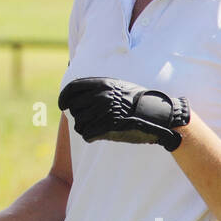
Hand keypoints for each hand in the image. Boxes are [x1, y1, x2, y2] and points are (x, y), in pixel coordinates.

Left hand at [57, 77, 189, 150]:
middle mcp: (101, 95)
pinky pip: (88, 134)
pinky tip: (95, 136)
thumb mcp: (118, 86)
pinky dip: (90, 136)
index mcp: (102, 83)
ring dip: (84, 128)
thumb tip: (79, 91)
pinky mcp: (109, 125)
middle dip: (77, 116)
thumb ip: (100, 87)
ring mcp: (105, 110)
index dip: (64, 98)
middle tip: (86, 121)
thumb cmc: (138, 101)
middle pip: (74, 108)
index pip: (72, 89)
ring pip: (79, 123)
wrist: (157, 113)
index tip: (63, 105)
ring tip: (93, 128)